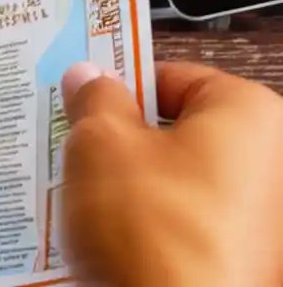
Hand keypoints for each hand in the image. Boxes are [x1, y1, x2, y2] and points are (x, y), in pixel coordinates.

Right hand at [61, 61, 282, 286]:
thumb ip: (95, 100)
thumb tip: (90, 77)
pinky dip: (152, 228)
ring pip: (180, 183)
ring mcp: (264, 220)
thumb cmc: (151, 230)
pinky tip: (111, 242)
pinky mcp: (245, 261)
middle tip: (74, 153)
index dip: (120, 88)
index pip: (174, 78)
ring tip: (85, 203)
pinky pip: (188, 227)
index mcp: (252, 116)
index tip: (81, 105)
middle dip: (123, 142)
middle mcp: (272, 163)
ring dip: (132, 188)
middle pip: (179, 133)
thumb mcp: (101, 144)